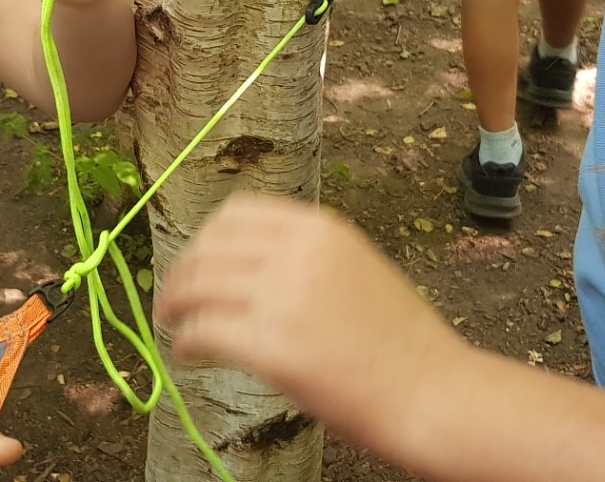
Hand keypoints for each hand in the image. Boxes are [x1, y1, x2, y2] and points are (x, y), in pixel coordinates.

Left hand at [154, 192, 467, 454]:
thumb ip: (306, 259)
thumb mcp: (357, 268)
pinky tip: (188, 354)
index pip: (236, 213)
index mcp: (320, 230)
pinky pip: (203, 332)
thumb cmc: (401, 343)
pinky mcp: (271, 345)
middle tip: (172, 299)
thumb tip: (249, 268)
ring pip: (196, 286)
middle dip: (180, 273)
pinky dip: (185, 342)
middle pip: (208, 247)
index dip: (205, 239)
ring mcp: (282, 297)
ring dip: (174, 305)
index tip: (196, 261)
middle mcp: (297, 254)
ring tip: (174, 326)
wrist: (432, 391)